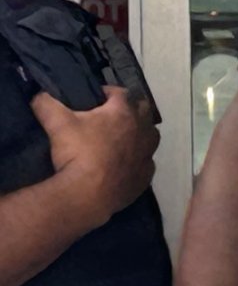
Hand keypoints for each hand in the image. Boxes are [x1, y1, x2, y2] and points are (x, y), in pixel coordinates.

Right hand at [33, 86, 158, 226]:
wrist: (89, 194)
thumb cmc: (77, 152)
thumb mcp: (56, 123)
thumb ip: (46, 103)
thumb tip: (39, 95)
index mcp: (124, 113)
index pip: (121, 93)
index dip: (109, 92)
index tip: (98, 96)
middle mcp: (142, 131)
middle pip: (144, 110)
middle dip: (130, 108)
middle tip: (112, 114)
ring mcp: (147, 154)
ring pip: (151, 135)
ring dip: (139, 132)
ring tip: (121, 137)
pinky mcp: (146, 175)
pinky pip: (146, 161)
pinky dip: (137, 158)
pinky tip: (124, 162)